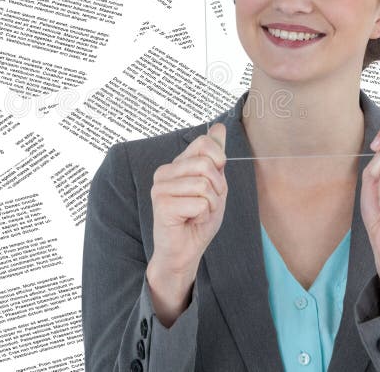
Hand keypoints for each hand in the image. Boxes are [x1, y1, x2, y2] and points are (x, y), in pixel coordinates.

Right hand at [150, 123, 227, 275]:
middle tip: (207, 204)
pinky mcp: (161, 205)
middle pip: (206, 165)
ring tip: (197, 214)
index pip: (204, 143)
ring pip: (204, 186)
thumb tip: (219, 127)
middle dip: (217, 188)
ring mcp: (160, 188)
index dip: (219, 161)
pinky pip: (200, 203)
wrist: (185, 252)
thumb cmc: (198, 220)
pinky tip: (190, 222)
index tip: (215, 181)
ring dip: (211, 205)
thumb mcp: (214, 185)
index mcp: (176, 164)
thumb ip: (215, 157)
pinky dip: (203, 216)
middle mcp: (164, 172)